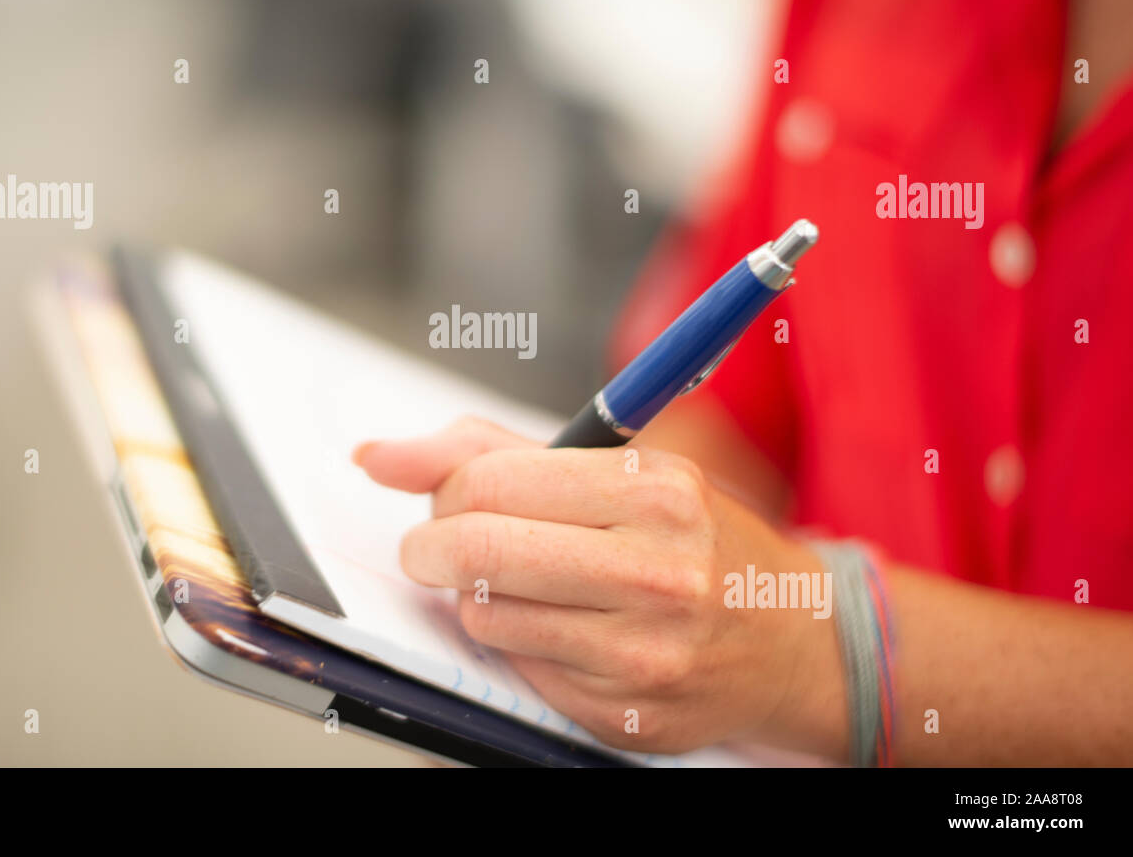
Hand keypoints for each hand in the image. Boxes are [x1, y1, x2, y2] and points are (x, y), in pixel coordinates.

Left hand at [354, 416, 846, 756]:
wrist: (792, 639)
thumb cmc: (692, 538)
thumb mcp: (619, 470)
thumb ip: (492, 452)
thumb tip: (376, 456)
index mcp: (658, 492)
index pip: (490, 481)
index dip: (446, 490)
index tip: (449, 499)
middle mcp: (657, 574)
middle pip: (477, 551)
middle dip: (433, 545)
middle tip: (439, 545)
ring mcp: (641, 654)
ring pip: (484, 618)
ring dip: (473, 596)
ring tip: (515, 581)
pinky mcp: (624, 714)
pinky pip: (517, 669)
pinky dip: (515, 641)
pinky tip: (556, 626)